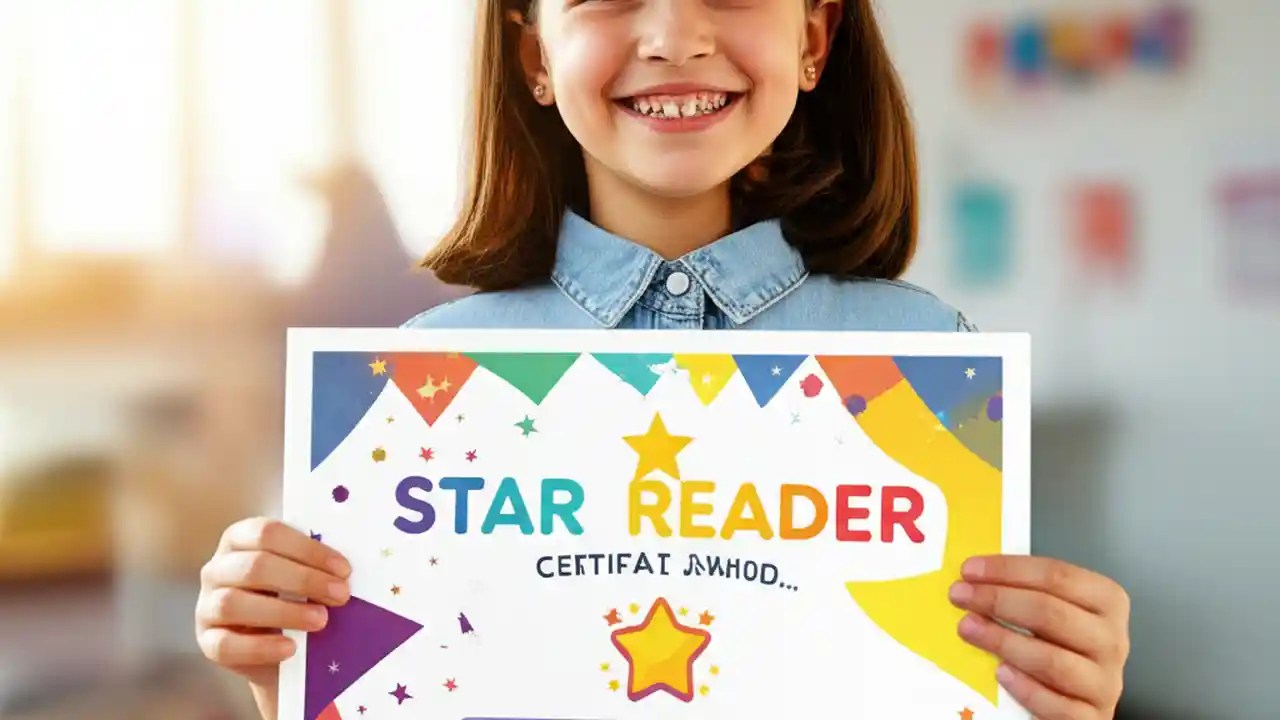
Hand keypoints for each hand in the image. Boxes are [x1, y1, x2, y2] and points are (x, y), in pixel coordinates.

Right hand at [196, 518, 350, 691]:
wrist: (279, 647)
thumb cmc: (295, 598)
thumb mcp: (304, 576)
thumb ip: (316, 566)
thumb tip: (343, 569)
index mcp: (240, 539)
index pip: (268, 533)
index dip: (307, 549)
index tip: (343, 569)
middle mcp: (217, 569)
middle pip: (254, 566)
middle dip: (303, 580)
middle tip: (340, 595)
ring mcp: (207, 606)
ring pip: (233, 604)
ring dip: (284, 612)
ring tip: (320, 620)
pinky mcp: (208, 641)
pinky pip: (226, 645)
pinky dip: (261, 647)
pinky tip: (291, 648)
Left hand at [949, 555, 1129, 718]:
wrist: (1076, 701)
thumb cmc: (1061, 647)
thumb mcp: (1052, 613)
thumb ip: (1026, 592)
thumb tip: (976, 576)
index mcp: (1107, 603)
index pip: (1058, 576)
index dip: (1010, 570)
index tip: (970, 569)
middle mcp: (1111, 641)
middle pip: (1052, 613)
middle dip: (998, 600)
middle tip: (960, 595)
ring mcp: (1104, 682)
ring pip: (1052, 660)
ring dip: (1002, 641)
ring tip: (968, 629)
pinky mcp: (1091, 718)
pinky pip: (1057, 705)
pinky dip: (1025, 688)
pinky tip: (999, 673)